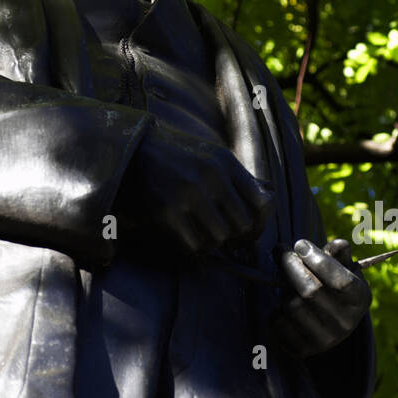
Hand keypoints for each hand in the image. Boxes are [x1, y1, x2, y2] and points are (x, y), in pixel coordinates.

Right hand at [115, 122, 273, 258]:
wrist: (130, 152)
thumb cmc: (174, 156)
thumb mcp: (208, 156)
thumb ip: (236, 178)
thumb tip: (267, 202)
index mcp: (224, 161)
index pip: (260, 202)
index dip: (256, 220)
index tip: (245, 226)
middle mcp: (210, 176)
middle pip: (241, 224)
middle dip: (232, 232)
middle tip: (220, 230)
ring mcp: (188, 194)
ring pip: (219, 237)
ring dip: (211, 240)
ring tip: (200, 231)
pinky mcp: (168, 212)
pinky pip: (194, 245)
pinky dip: (192, 246)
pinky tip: (185, 234)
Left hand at [271, 238, 370, 357]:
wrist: (328, 323)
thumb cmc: (334, 285)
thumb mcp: (343, 268)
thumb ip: (339, 254)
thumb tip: (339, 246)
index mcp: (360, 300)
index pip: (341, 281)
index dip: (318, 260)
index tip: (301, 244)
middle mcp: (345, 324)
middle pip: (310, 291)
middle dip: (290, 265)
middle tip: (280, 250)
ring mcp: (324, 340)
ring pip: (291, 305)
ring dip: (283, 286)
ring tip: (285, 279)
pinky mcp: (302, 350)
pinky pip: (277, 322)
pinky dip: (275, 308)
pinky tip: (283, 302)